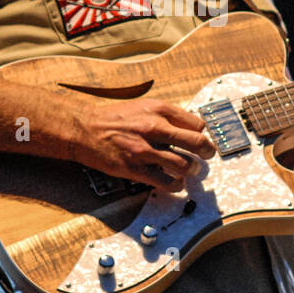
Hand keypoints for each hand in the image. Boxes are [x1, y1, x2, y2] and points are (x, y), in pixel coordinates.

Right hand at [74, 99, 216, 192]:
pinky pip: (166, 182)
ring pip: (184, 165)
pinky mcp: (136, 169)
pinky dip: (176, 185)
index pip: (197, 123)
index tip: (200, 138)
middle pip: (197, 142)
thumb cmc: (115, 119)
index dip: (201, 132)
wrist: (86, 129)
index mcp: (159, 110)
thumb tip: (189, 127)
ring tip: (191, 171)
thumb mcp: (143, 107)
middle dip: (207, 151)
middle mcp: (155, 128)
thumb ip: (166, 116)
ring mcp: (145, 150)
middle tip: (207, 155)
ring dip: (193, 170)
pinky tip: (176, 183)